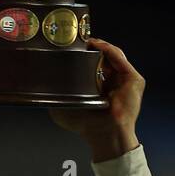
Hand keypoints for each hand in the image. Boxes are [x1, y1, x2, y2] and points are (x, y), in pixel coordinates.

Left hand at [48, 38, 144, 161]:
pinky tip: (96, 45)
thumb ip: (56, 97)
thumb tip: (41, 85)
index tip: (71, 47)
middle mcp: (114, 82)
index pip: (94, 65)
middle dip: (91, 47)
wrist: (105, 134)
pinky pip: (120, 58)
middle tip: (77, 41)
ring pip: (112, 54)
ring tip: (85, 40)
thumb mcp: (64, 108)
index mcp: (101, 88)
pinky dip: (108, 49)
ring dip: (99, 45)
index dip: (83, 54)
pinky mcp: (134, 79)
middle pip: (104, 57)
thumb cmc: (87, 126)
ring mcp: (125, 80)